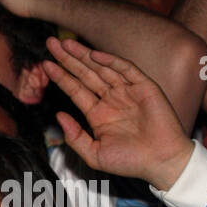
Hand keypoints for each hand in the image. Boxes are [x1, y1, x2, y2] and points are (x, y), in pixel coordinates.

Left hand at [44, 36, 194, 189]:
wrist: (161, 162)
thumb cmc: (130, 162)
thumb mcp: (94, 154)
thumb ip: (75, 136)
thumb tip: (59, 115)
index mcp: (98, 114)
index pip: (75, 90)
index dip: (60, 76)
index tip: (45, 65)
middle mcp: (111, 100)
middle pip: (85, 74)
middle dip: (68, 59)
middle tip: (51, 43)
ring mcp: (128, 92)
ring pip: (102, 68)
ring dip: (84, 55)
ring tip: (66, 43)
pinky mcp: (145, 88)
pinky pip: (126, 70)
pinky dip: (111, 61)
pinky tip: (94, 55)